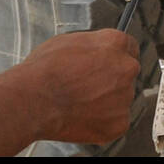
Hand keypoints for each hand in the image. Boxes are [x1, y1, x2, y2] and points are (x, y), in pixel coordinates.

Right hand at [9, 30, 139, 144]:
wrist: (34, 100)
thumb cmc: (45, 69)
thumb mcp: (70, 41)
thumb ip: (94, 45)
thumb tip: (99, 52)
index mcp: (115, 43)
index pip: (130, 47)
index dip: (117, 56)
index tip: (110, 63)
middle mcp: (126, 68)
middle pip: (127, 73)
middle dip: (113, 79)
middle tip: (89, 86)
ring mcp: (125, 97)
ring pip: (120, 99)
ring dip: (106, 101)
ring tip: (79, 103)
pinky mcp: (120, 123)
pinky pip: (116, 121)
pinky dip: (102, 121)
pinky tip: (82, 116)